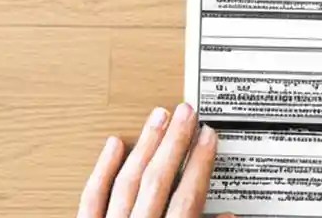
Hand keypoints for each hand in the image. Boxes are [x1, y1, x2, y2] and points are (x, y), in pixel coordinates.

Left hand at [77, 103, 232, 217]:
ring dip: (145, 146)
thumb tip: (229, 217)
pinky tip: (115, 144)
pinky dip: (103, 169)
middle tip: (186, 114)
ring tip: (158, 118)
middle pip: (157, 180)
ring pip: (128, 181)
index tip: (207, 137)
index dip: (200, 164)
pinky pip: (92, 197)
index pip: (187, 199)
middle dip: (175, 143)